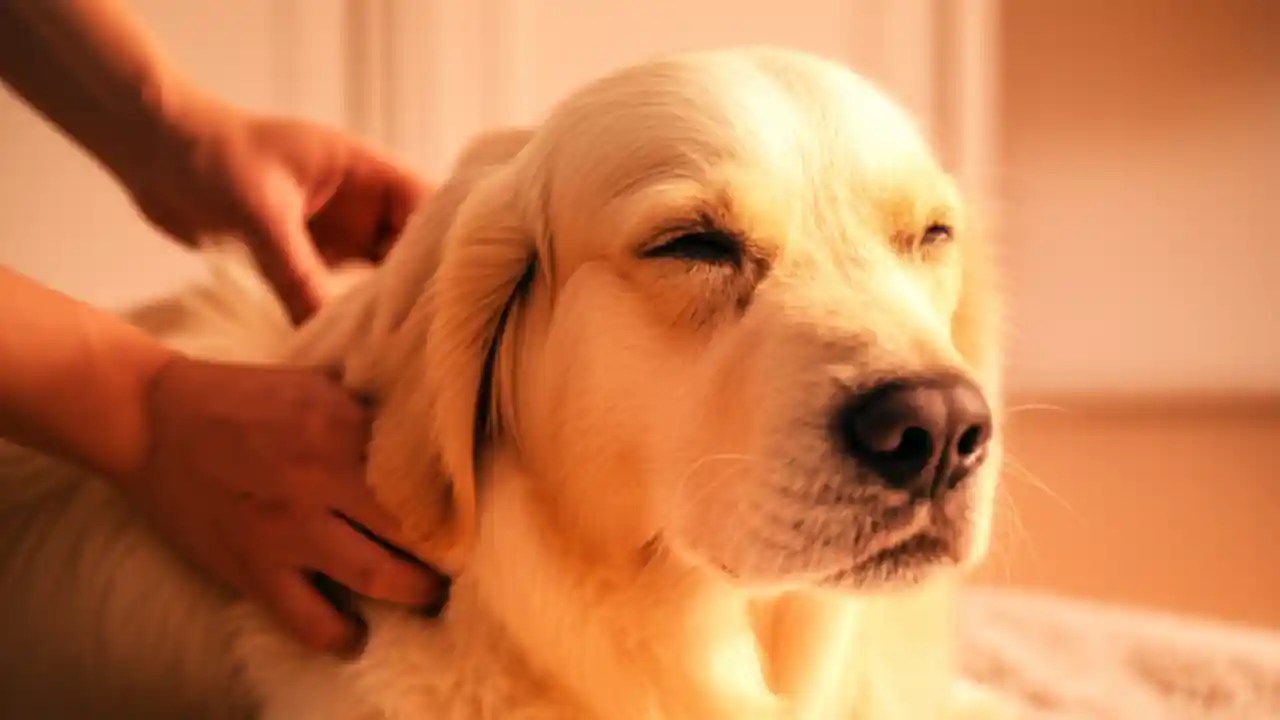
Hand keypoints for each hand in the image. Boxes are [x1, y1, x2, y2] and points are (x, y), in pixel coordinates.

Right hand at [119, 356, 447, 655]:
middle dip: (449, 546)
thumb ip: (368, 410)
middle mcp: (320, 477)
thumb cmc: (243, 398)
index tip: (484, 506)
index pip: (425, 468)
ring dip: (415, 591)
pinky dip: (340, 635)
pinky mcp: (253, 566)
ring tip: (432, 596)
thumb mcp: (315, 384)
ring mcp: (286, 528)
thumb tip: (433, 427)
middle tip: (470, 556)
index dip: (462, 492)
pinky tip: (358, 635)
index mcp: (341, 425)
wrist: (152, 418)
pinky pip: (308, 618)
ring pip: (376, 574)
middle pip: (413, 524)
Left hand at [121, 97, 428, 323]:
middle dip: (414, 287)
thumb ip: (297, 272)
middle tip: (422, 337)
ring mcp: (333, 230)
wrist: (150, 151)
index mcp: (362, 170)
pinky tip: (347, 348)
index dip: (443, 244)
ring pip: (375, 275)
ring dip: (379, 306)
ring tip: (392, 351)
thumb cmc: (208, 157)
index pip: (427, 206)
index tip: (449, 291)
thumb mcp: (261, 217)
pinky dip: (342, 316)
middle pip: (409, 249)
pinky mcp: (304, 256)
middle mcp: (357, 203)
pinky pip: (335, 291)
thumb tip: (328, 333)